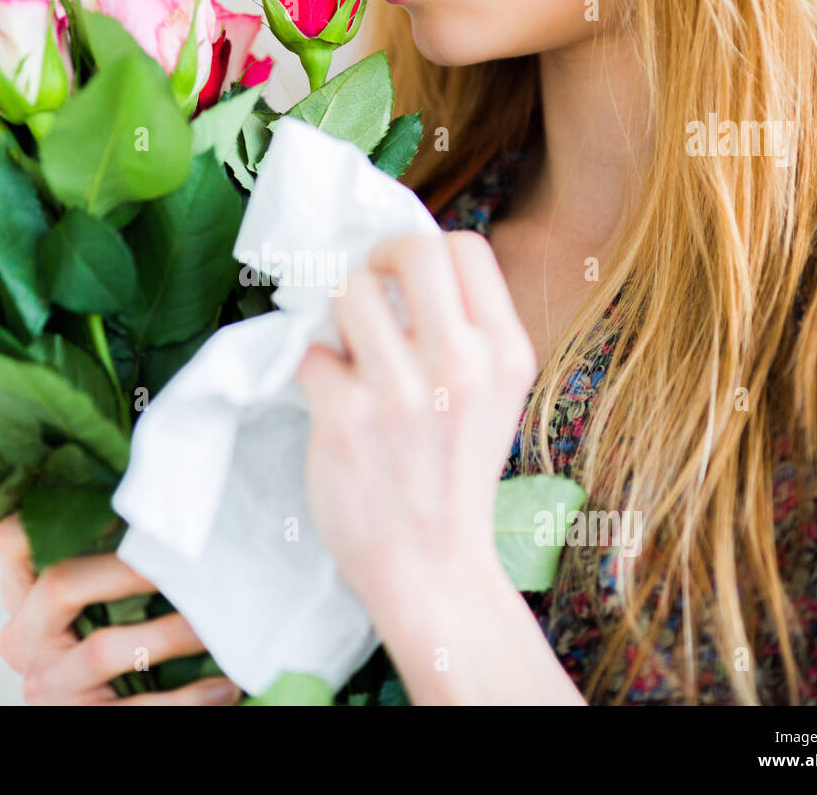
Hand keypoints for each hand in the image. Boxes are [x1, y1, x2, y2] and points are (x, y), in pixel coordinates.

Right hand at [0, 514, 241, 704]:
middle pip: (61, 585)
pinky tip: (225, 687)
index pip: (16, 542)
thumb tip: (166, 508)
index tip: (111, 500)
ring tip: (216, 626)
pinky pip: (139, 708)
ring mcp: (51, 687)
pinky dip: (188, 698)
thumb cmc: (118, 652)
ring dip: (169, 635)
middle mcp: (26, 643)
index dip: (49, 515)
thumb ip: (108, 566)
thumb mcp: (96, 607)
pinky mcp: (85, 722)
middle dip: (128, 570)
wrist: (109, 711)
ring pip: (102, 648)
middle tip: (185, 560)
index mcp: (25, 603)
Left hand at [295, 231, 535, 613]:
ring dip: (337, 318)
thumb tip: (400, 263)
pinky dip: (314, 371)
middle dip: (377, 262)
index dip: (422, 248)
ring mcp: (402, 392)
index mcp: (506, 354)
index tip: (399, 278)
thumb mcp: (491, 396)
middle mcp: (462, 366)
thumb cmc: (452, 475)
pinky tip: (332, 401)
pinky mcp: (346, 418)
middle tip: (366, 297)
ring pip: (349, 291)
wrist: (430, 569)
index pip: (466, 247)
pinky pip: (310, 352)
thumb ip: (464, 331)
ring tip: (349, 358)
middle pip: (411, 251)